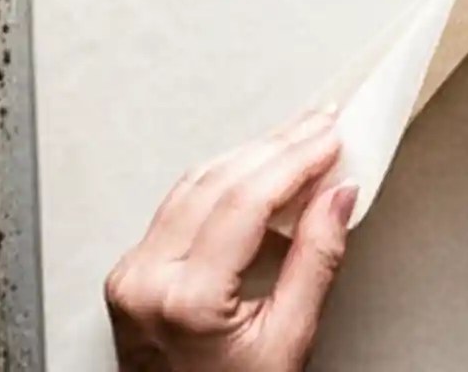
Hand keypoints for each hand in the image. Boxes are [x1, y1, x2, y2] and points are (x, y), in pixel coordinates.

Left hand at [104, 109, 358, 371]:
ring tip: (297, 139)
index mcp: (184, 301)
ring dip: (250, 155)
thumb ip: (316, 262)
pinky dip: (224, 181)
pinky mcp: (130, 272)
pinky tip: (257, 169)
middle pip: (217, 183)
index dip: (293, 161)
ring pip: (194, 185)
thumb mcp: (290, 343)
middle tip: (321, 126)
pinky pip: (178, 206)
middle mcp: (146, 280)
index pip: (244, 202)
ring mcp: (131, 274)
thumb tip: (337, 197)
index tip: (329, 139)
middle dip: (276, 146)